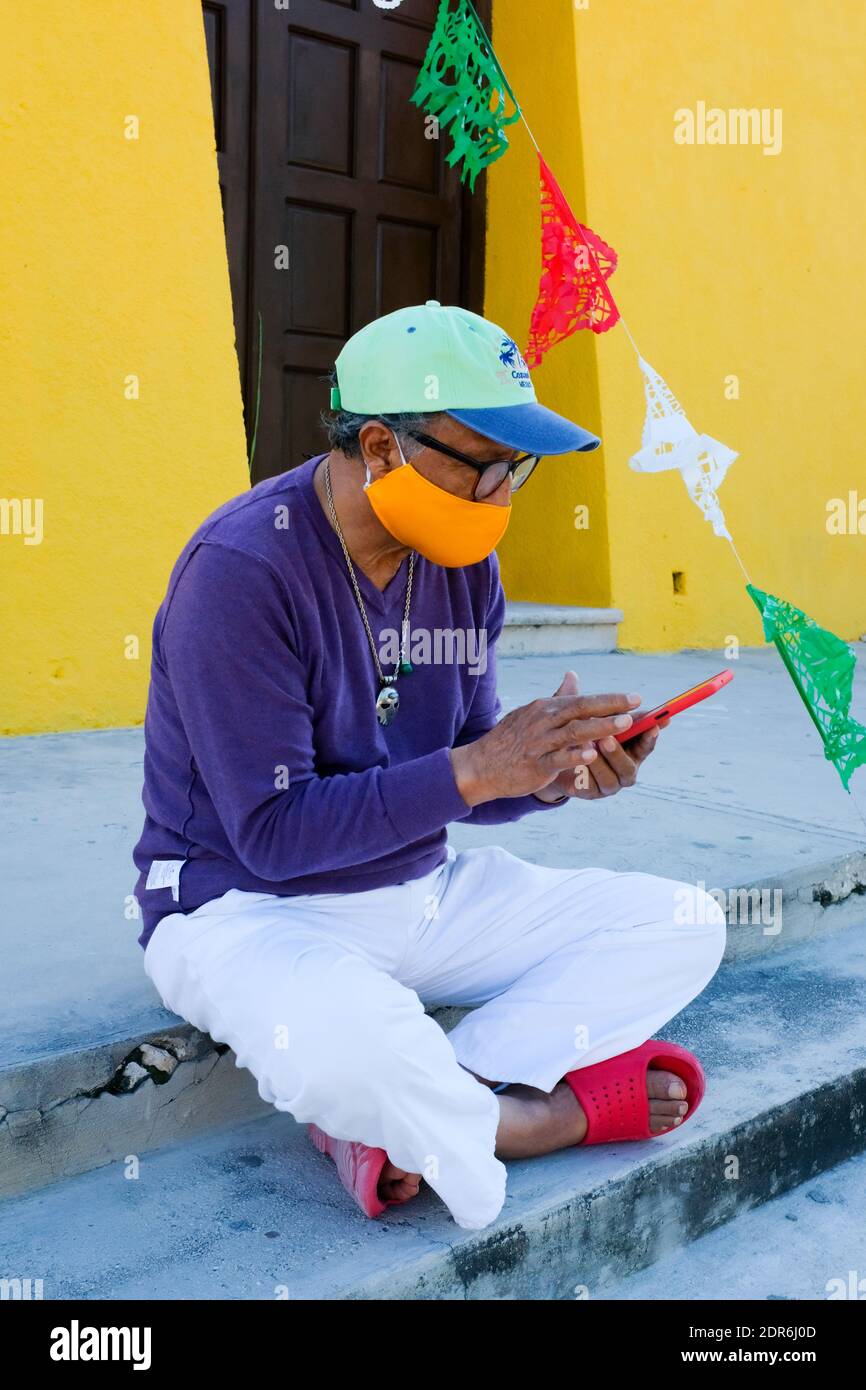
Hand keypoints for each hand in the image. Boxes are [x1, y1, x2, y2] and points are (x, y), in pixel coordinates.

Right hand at [449, 669, 640, 805]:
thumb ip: (557, 697)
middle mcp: (543, 721)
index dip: (610, 699)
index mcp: (546, 708)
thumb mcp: (532, 713)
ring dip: (600, 727)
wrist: (481, 765)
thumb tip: (573, 676)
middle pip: (581, 710)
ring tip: (623, 725)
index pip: (582, 700)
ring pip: (573, 732)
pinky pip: (557, 759)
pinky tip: (591, 755)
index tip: (634, 698)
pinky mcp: (535, 765)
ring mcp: (539, 743)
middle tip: (635, 705)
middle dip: (610, 706)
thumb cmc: (511, 739)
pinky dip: (574, 755)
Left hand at [535, 681, 669, 802]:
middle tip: (609, 736)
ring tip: (595, 744)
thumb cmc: (573, 736)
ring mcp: (609, 782)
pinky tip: (580, 763)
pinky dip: (589, 774)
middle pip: (632, 763)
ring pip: (615, 776)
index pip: (645, 740)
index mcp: (628, 747)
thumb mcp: (575, 717)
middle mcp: (623, 767)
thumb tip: (570, 674)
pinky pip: (595, 785)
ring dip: (605, 760)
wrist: (551, 764)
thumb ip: (574, 700)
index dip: (652, 731)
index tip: (658, 721)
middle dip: (621, 749)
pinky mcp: (593, 793)